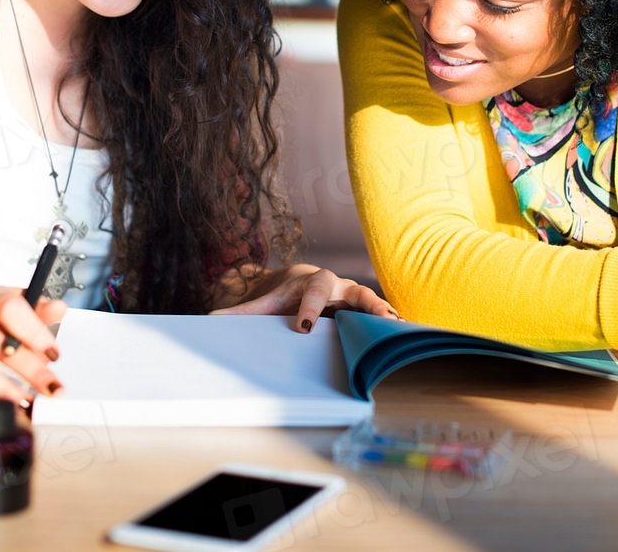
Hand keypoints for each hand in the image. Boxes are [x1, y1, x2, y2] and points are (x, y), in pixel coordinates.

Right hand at [0, 276, 66, 402]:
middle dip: (32, 372)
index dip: (34, 332)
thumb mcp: (8, 300)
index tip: (54, 353)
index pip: (12, 310)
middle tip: (53, 388)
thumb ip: (36, 309)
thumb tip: (60, 309)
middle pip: (0, 347)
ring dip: (4, 391)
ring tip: (26, 401)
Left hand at [211, 264, 399, 332]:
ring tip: (403, 329)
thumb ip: (243, 313)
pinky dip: (391, 325)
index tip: (304, 328)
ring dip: (388, 316)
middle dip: (369, 304)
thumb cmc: (286, 294)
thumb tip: (211, 322)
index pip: (314, 291)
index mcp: (314, 281)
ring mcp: (356, 299)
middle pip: (357, 291)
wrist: (303, 284)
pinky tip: (406, 336)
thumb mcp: (266, 302)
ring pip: (374, 305)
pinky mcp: (365, 312)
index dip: (310, 308)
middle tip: (380, 318)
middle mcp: (340, 287)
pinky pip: (380, 317)